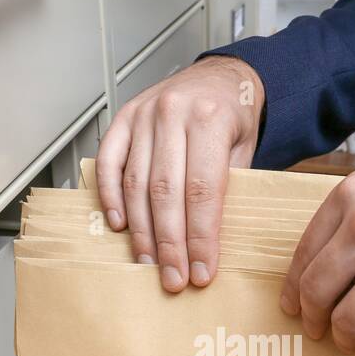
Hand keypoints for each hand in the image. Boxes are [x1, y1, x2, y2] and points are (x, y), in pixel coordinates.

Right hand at [96, 55, 264, 292]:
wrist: (222, 77)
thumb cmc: (234, 117)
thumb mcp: (245, 150)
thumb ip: (225, 189)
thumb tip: (207, 245)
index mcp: (210, 120)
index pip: (202, 191)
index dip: (200, 237)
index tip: (201, 271)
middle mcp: (173, 114)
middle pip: (166, 192)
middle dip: (169, 243)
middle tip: (173, 278)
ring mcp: (144, 114)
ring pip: (136, 183)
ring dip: (141, 231)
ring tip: (148, 263)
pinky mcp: (124, 118)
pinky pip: (109, 163)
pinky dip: (110, 196)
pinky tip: (119, 225)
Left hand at [280, 157, 354, 350]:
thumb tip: (324, 256)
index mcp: (354, 197)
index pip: (303, 252)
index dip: (294, 285)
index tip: (293, 302)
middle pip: (316, 290)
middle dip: (312, 317)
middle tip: (316, 328)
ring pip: (346, 320)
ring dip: (345, 335)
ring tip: (351, 338)